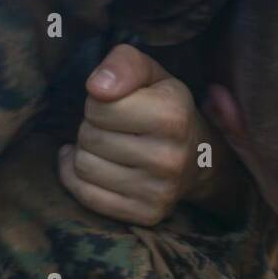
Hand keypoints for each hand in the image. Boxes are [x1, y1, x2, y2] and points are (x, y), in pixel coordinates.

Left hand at [59, 44, 240, 226]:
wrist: (199, 158)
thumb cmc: (164, 107)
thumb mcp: (150, 73)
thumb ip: (123, 63)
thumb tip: (96, 88)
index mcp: (172, 115)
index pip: (98, 106)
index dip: (98, 102)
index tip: (115, 106)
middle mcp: (170, 158)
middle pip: (89, 138)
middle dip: (92, 128)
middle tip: (113, 130)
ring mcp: (159, 192)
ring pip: (84, 168)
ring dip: (87, 154)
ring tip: (108, 148)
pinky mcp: (146, 215)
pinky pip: (87, 197)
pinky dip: (78, 180)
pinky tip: (94, 166)